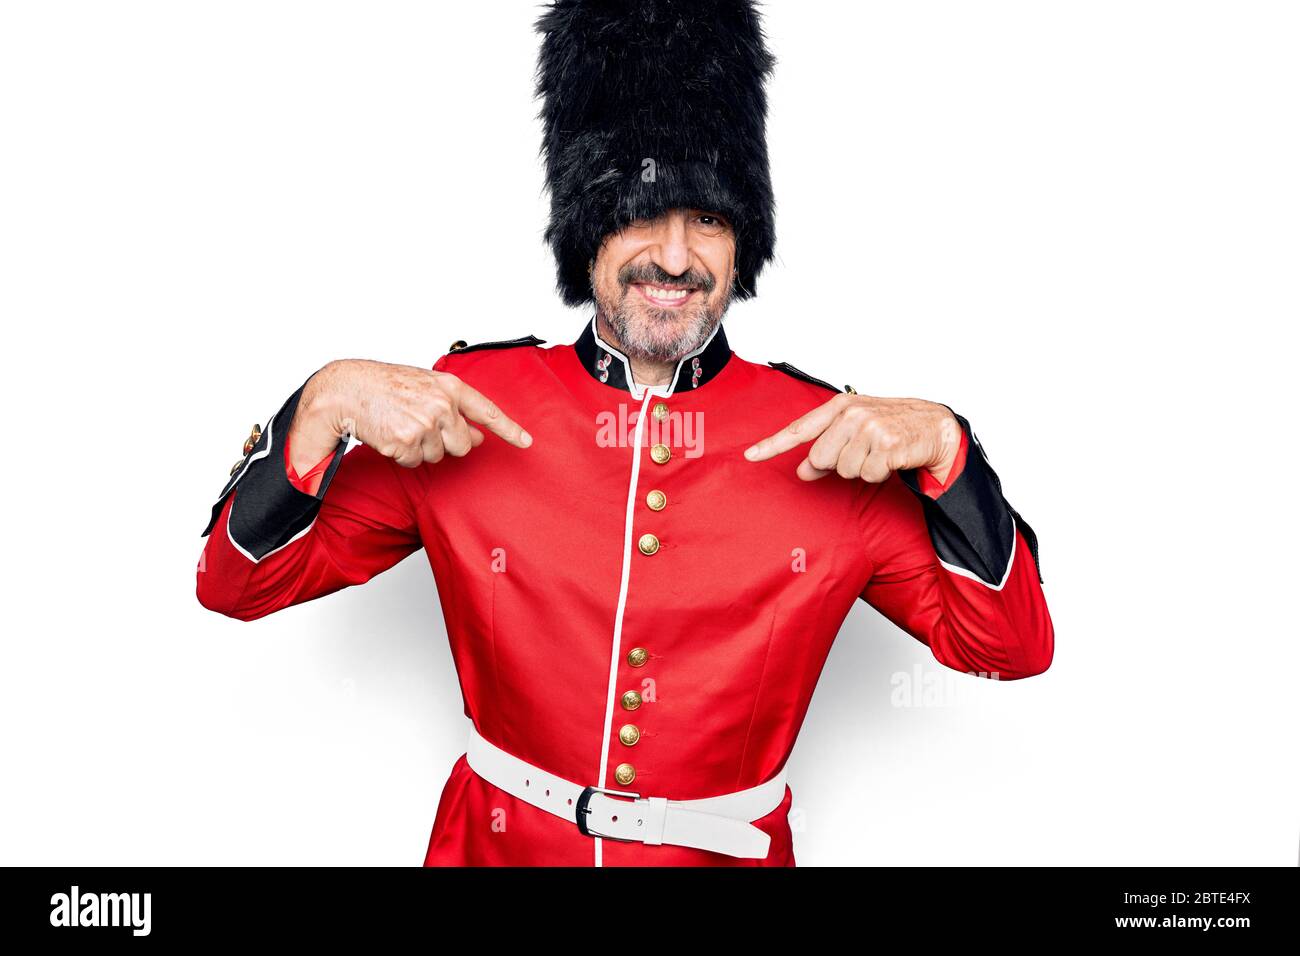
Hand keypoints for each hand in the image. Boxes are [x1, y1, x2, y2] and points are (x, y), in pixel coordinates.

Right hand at [290, 359, 531, 470]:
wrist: (347, 389)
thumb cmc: (385, 385)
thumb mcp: (425, 386)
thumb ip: (454, 408)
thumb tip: (478, 436)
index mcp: (449, 387)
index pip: (487, 411)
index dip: (509, 429)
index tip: (526, 442)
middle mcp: (441, 405)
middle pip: (462, 444)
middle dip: (446, 443)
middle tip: (420, 426)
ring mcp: (424, 424)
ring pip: (437, 455)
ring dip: (420, 448)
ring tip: (400, 425)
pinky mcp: (406, 442)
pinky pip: (414, 462)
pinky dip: (403, 455)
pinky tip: (390, 435)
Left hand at [743, 393, 959, 482]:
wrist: (934, 425)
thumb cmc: (891, 427)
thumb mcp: (854, 434)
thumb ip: (825, 450)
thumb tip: (801, 471)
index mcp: (839, 407)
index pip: (799, 429)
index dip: (772, 445)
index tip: (749, 456)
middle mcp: (851, 413)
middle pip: (821, 459)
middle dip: (840, 464)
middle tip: (864, 452)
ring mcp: (869, 427)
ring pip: (844, 470)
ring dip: (863, 470)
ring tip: (880, 453)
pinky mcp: (887, 444)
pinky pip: (867, 475)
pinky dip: (879, 474)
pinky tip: (892, 459)